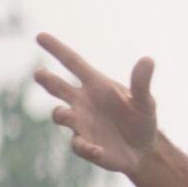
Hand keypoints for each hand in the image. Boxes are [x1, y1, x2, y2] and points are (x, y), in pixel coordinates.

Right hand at [34, 32, 158, 175]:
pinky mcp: (85, 145)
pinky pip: (78, 145)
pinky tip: (97, 150)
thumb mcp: (145, 102)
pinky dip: (85, 147)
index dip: (57, 50)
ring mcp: (81, 124)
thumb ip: (142, 83)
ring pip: (61, 115)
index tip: (40, 36)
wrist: (144, 150)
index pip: (73, 63)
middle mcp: (83, 102)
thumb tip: (148, 60)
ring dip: (61, 114)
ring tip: (65, 115)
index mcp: (96, 85)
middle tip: (39, 73)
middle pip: (58, 87)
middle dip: (47, 80)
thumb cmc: (141, 120)